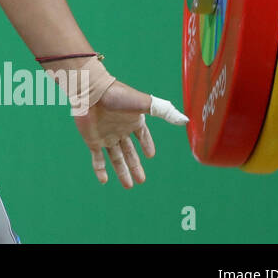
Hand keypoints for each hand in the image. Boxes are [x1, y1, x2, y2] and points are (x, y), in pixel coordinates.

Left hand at [73, 78, 188, 187]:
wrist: (91, 92)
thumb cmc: (118, 95)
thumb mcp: (144, 103)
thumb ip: (165, 112)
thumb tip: (185, 120)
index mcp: (132, 121)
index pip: (142, 136)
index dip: (147, 145)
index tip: (151, 156)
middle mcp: (119, 130)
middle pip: (129, 152)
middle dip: (135, 166)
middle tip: (142, 181)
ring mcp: (105, 136)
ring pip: (115, 158)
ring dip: (122, 171)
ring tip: (129, 186)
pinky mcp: (92, 140)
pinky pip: (97, 158)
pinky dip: (100, 170)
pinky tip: (104, 180)